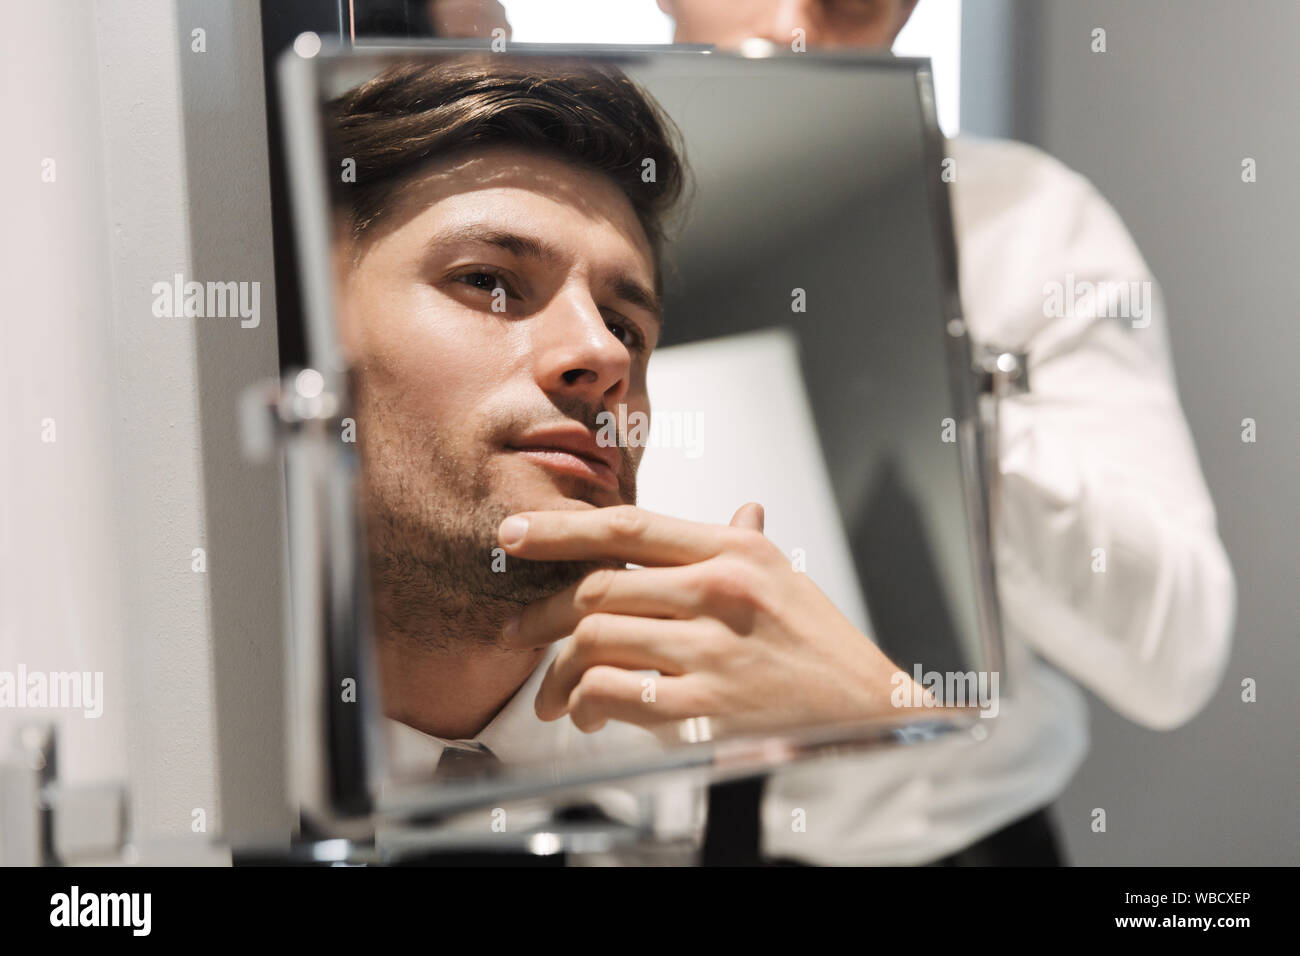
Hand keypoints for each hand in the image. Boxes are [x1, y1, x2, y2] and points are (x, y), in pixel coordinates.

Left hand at [496, 503, 928, 735]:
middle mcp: (719, 591)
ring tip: (556, 694)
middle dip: (542, 616)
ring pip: (595, 641)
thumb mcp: (788, 580)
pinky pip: (614, 693)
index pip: (629, 530)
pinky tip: (590, 715)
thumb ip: (747, 545)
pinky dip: (587, 705)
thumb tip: (741, 510)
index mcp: (734, 554)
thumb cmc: (824, 650)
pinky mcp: (704, 707)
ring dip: (559, 672)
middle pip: (598, 588)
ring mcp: (711, 649)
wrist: (870, 717)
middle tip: (517, 633)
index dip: (561, 531)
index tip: (516, 537)